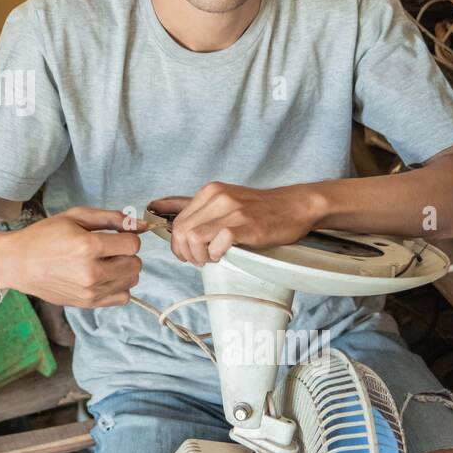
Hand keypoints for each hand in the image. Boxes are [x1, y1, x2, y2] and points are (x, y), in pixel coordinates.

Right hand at [0, 206, 146, 307]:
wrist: (16, 263)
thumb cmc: (43, 236)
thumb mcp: (75, 216)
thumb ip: (111, 218)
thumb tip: (140, 224)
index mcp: (88, 247)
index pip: (133, 245)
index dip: (127, 237)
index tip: (115, 235)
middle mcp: (91, 272)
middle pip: (135, 264)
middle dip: (126, 254)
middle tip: (108, 249)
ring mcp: (90, 291)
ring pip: (132, 281)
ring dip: (124, 270)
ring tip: (104, 263)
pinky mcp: (87, 304)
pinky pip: (123, 298)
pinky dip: (118, 287)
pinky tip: (103, 277)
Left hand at [149, 182, 324, 266]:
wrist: (294, 206)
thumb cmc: (259, 209)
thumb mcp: (224, 201)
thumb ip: (196, 208)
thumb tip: (158, 207)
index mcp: (209, 192)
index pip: (177, 221)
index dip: (177, 243)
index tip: (186, 253)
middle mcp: (217, 197)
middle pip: (181, 231)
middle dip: (184, 252)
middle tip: (198, 260)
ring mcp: (231, 210)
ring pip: (194, 238)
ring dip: (198, 256)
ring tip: (211, 259)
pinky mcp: (245, 225)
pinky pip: (218, 243)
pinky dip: (217, 255)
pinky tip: (225, 255)